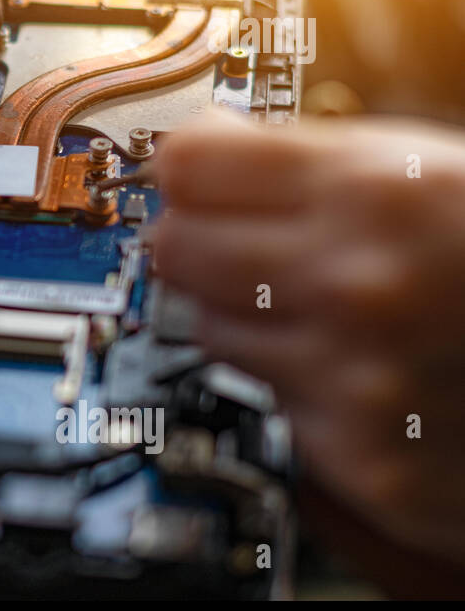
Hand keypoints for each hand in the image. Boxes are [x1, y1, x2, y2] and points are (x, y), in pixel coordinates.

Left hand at [152, 112, 464, 568]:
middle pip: (174, 247)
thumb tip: (198, 150)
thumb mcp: (437, 171)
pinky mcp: (362, 460)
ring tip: (324, 312)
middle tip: (241, 245)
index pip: (189, 164)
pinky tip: (362, 373)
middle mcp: (357, 285)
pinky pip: (268, 402)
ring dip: (246, 319)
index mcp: (381, 190)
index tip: (194, 176)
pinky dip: (299, 388)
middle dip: (200, 241)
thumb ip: (314, 159)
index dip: (190, 167)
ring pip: (208, 329)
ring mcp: (354, 380)